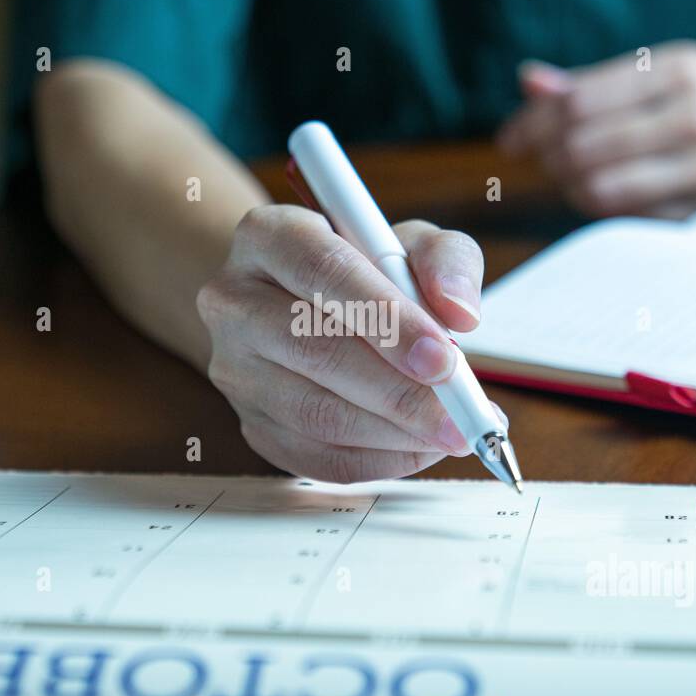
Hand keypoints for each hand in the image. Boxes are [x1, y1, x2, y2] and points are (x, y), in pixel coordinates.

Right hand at [197, 204, 496, 482]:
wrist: (300, 305)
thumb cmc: (363, 270)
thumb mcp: (408, 243)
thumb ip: (445, 261)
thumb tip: (460, 313)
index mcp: (267, 236)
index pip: (323, 271)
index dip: (387, 318)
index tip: (443, 359)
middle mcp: (234, 301)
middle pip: (315, 351)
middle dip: (399, 391)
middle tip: (460, 415)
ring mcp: (234, 369)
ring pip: (314, 414)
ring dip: (393, 432)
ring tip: (450, 432)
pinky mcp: (250, 423)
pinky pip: (315, 457)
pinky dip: (378, 459)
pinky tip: (420, 447)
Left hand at [497, 41, 695, 217]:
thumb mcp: (668, 70)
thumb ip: (597, 81)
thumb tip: (529, 82)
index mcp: (679, 68)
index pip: (579, 102)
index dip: (533, 125)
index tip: (510, 142)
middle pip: (583, 148)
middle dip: (550, 160)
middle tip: (544, 163)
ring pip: (602, 189)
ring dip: (571, 189)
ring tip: (571, 179)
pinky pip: (632, 217)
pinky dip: (605, 208)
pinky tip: (606, 194)